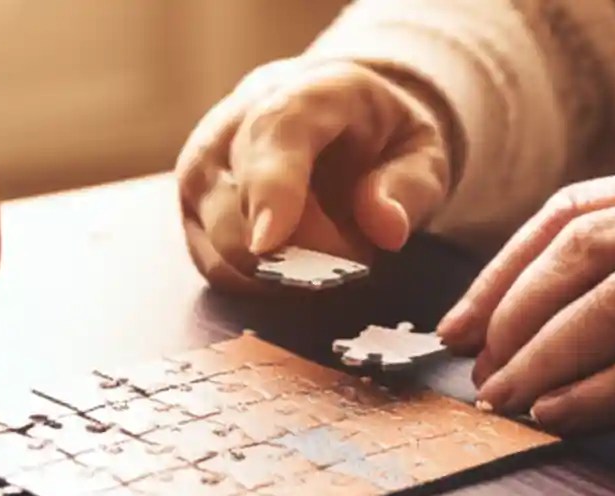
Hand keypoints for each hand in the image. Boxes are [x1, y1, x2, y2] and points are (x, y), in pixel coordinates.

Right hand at [175, 59, 452, 291]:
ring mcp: (204, 170)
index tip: (268, 242)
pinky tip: (294, 265)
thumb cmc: (377, 136)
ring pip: (219, 244)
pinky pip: (215, 267)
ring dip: (279, 273)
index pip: (274, 133)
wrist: (330, 120)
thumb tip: (385, 227)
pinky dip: (258, 283)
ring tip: (327, 254)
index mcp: (305, 93)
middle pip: (238, 202)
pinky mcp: (192, 212)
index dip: (269, 187)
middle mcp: (233, 125)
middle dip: (298, 253)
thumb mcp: (422, 151)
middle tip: (356, 256)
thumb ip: (410, 186)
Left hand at [438, 171, 614, 433]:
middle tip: (479, 371)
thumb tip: (510, 340)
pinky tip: (557, 415)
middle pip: (590, 246)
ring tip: (502, 398)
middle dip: (515, 311)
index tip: (457, 328)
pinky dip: (606, 391)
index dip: (503, 271)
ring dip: (544, 354)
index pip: (579, 211)